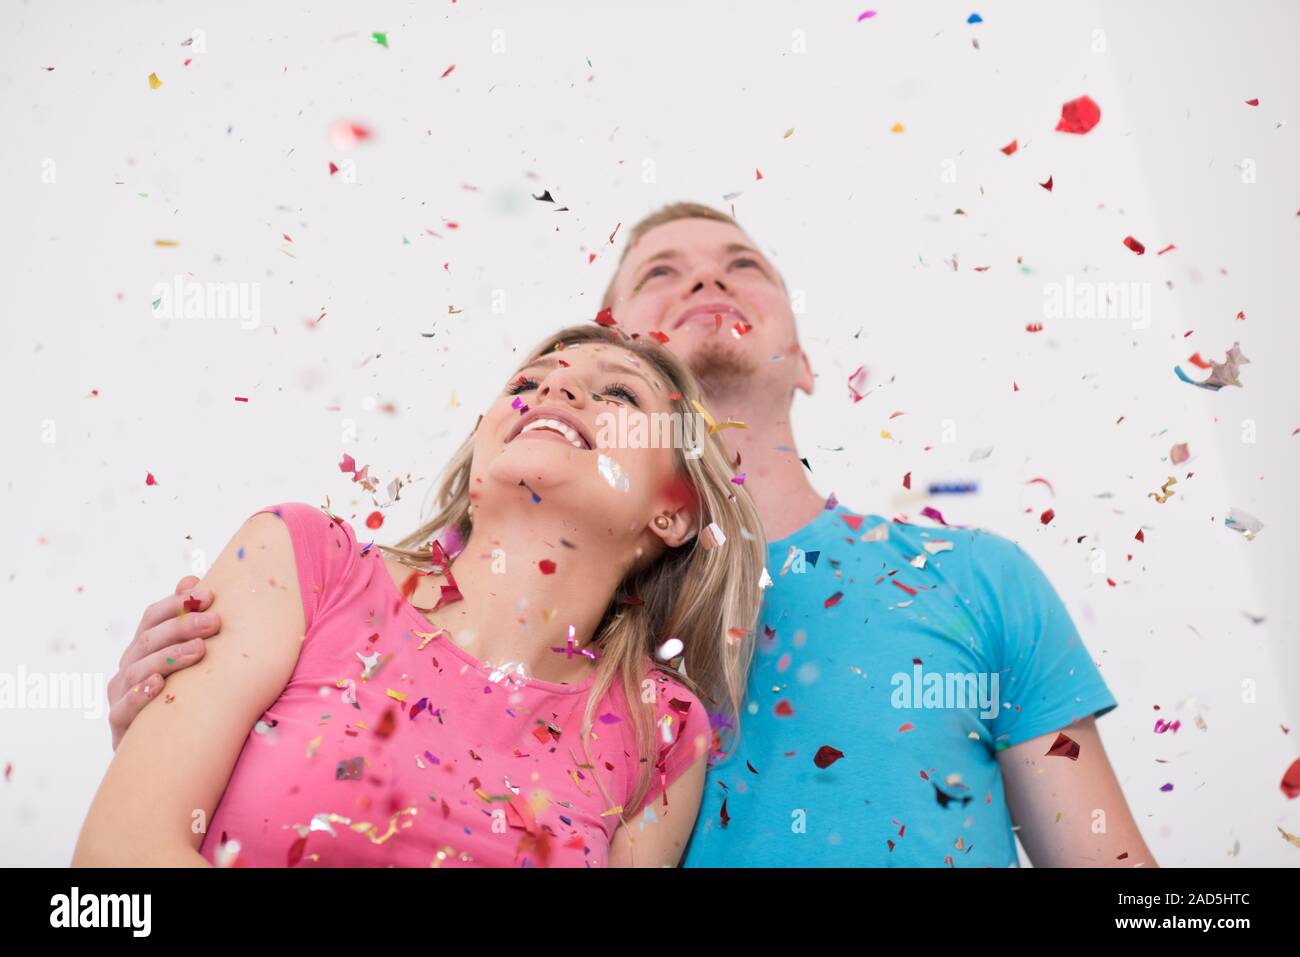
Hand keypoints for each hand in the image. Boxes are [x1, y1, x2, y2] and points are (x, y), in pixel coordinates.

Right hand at [107, 576, 221, 750]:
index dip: (176, 604)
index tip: (207, 594)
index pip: (152, 617)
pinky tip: (158, 685)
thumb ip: (186, 619)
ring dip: (169, 657)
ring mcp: (120, 694)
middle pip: (148, 639)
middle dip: (182, 626)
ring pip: (138, 669)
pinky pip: (124, 708)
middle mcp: (128, 666)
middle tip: (215, 622)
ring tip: (199, 649)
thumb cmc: (180, 694)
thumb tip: (191, 577)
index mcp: (142, 647)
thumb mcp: (186, 657)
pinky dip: (139, 694)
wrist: (162, 751)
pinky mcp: (120, 724)